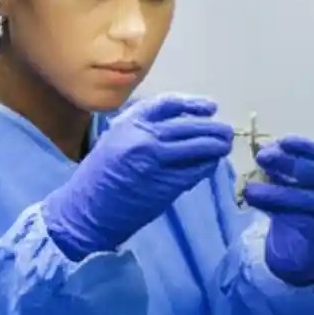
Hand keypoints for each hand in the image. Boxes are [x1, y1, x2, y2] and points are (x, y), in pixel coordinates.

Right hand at [44, 93, 233, 260]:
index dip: (193, 104)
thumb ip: (139, 128)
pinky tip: (211, 164)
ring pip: (197, 147)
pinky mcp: (166, 185)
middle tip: (226, 131)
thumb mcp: (113, 139)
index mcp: (129, 123)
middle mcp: (144, 137)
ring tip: (225, 145)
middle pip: (189, 126)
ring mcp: (157, 162)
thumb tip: (176, 123)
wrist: (86, 209)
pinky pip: (195, 171)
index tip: (209, 108)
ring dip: (216, 145)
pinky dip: (207, 166)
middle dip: (212, 127)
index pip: (169, 104)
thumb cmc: (96, 175)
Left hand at [242, 136, 313, 286]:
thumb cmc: (308, 197)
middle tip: (260, 157)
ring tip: (249, 190)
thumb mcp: (299, 178)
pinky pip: (298, 220)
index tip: (281, 140)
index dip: (302, 146)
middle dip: (285, 163)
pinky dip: (276, 212)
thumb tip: (265, 150)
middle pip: (312, 173)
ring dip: (273, 193)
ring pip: (302, 198)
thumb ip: (284, 164)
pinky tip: (258, 205)